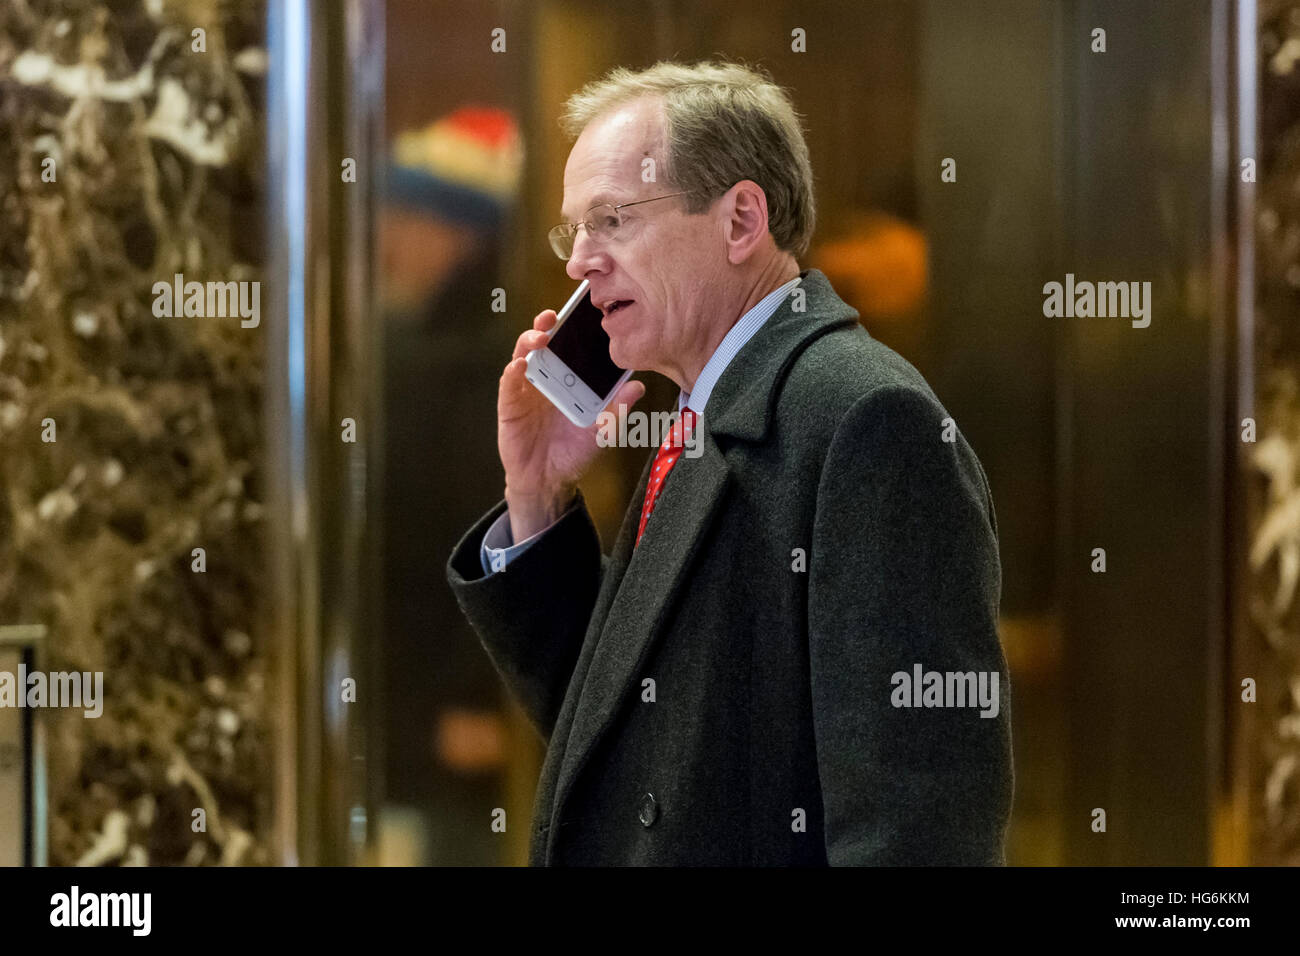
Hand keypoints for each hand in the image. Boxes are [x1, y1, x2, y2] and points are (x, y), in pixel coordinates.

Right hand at [498, 308, 644, 540]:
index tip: (582, 312)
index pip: (570, 347)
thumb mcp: (602, 431)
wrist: (548, 480)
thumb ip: (618, 409)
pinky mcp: (510, 404)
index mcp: (568, 378)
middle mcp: (546, 377)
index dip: (574, 328)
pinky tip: (521, 365)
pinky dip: (513, 371)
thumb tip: (638, 386)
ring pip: (523, 355)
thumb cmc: (574, 452)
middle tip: (555, 316)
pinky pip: (509, 383)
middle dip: (547, 325)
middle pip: (544, 342)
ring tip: (541, 337)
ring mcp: (526, 389)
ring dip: (529, 342)